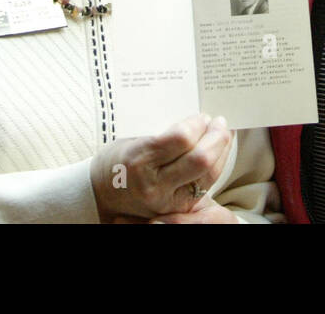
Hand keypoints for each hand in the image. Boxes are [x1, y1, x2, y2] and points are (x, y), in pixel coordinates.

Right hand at [90, 113, 231, 222]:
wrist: (101, 195)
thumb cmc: (116, 161)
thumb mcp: (132, 139)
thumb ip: (162, 131)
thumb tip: (195, 117)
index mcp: (139, 159)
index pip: (181, 139)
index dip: (197, 124)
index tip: (201, 116)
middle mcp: (154, 184)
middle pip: (200, 159)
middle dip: (216, 136)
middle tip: (219, 122)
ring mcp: (167, 199)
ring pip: (208, 173)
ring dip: (221, 149)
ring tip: (223, 134)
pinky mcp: (178, 208)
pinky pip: (205, 184)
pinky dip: (216, 164)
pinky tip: (218, 151)